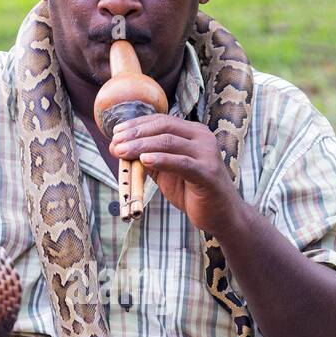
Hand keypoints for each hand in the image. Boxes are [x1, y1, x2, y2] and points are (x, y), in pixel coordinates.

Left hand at [109, 114, 241, 233]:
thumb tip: (121, 149)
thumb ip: (150, 158)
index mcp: (193, 133)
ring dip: (141, 146)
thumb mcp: (167, 171)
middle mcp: (203, 138)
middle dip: (135, 134)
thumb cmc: (192, 192)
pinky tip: (144, 160)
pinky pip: (181, 162)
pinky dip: (161, 159)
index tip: (115, 133)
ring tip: (121, 151)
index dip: (136, 124)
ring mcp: (207, 154)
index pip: (161, 121)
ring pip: (169, 142)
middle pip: (164, 127)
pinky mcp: (208, 173)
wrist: (220, 215)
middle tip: (115, 143)